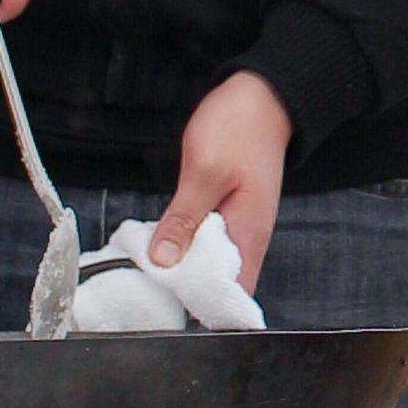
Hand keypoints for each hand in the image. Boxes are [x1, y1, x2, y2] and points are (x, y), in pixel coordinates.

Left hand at [153, 71, 292, 289]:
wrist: (263, 96)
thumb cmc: (240, 128)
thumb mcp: (204, 172)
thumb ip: (183, 219)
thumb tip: (163, 260)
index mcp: (248, 234)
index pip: (231, 295)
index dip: (202, 309)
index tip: (167, 311)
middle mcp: (248, 237)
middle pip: (217, 284)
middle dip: (183, 291)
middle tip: (144, 290)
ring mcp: (238, 225)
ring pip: (207, 263)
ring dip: (180, 267)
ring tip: (146, 268)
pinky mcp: (227, 213)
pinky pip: (204, 242)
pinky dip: (183, 246)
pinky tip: (161, 242)